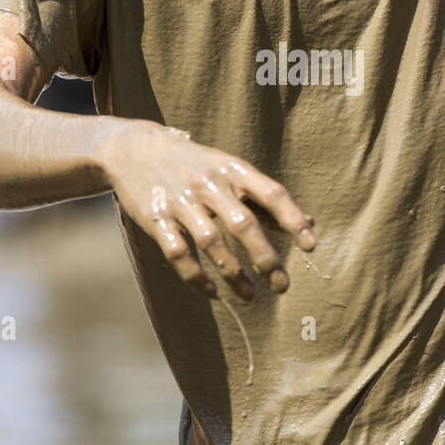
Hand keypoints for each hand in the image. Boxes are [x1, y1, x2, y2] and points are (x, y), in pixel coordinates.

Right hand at [96, 121, 315, 300]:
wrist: (133, 148)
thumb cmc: (195, 165)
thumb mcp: (230, 170)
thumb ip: (265, 198)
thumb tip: (310, 225)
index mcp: (232, 169)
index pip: (271, 193)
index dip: (293, 219)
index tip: (310, 246)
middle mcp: (208, 183)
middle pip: (244, 223)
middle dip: (265, 258)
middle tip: (282, 285)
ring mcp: (180, 200)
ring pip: (211, 242)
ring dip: (233, 274)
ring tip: (251, 297)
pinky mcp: (154, 217)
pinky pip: (177, 252)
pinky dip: (195, 277)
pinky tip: (212, 293)